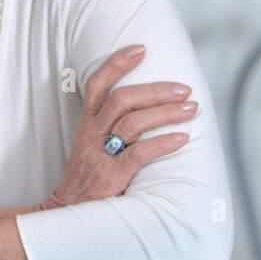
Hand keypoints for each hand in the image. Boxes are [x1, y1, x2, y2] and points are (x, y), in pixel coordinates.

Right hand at [42, 44, 195, 209]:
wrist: (69, 210)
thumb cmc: (88, 176)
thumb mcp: (90, 144)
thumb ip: (110, 124)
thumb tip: (147, 104)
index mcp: (87, 123)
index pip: (96, 85)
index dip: (116, 64)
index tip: (140, 49)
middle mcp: (92, 134)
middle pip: (122, 99)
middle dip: (156, 90)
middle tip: (183, 89)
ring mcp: (100, 154)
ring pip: (133, 122)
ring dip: (166, 113)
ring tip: (191, 109)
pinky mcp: (111, 175)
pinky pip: (139, 153)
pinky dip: (163, 143)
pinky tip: (182, 138)